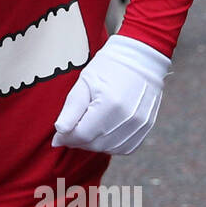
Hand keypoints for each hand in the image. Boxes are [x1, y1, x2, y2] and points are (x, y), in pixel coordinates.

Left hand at [52, 34, 170, 154]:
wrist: (140, 58)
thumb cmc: (108, 68)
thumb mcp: (83, 84)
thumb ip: (71, 111)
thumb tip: (59, 135)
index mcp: (110, 105)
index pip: (82, 135)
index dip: (67, 138)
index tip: (59, 134)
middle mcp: (127, 118)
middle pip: (95, 144)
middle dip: (78, 140)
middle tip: (71, 129)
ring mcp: (140, 124)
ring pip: (108, 148)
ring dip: (93, 143)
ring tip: (87, 126)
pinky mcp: (146, 127)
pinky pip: (124, 147)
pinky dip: (110, 144)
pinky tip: (103, 131)